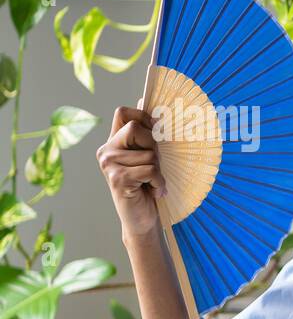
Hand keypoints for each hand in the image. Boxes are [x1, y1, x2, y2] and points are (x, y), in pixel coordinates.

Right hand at [97, 98, 167, 239]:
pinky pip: (149, 170)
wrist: (143, 220)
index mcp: (113, 142)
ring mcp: (109, 164)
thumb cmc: (149, 187)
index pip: (123, 112)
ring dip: (159, 171)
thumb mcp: (150, 158)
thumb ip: (146, 134)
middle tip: (155, 166)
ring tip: (152, 183)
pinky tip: (153, 191)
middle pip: (137, 129)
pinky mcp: (117, 178)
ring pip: (149, 153)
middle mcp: (106, 150)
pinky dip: (158, 182)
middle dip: (155, 147)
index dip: (143, 116)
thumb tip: (144, 98)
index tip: (155, 133)